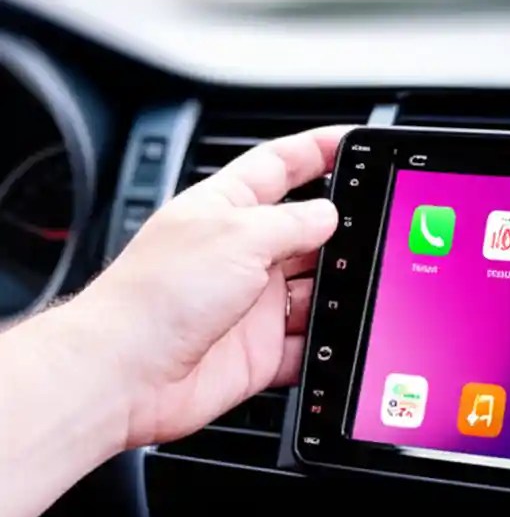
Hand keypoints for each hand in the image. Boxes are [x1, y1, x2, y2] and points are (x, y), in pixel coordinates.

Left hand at [76, 127, 348, 446]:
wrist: (125, 375)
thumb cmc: (155, 296)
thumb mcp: (235, 236)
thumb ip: (291, 223)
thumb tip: (329, 214)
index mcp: (224, 210)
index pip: (278, 166)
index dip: (315, 150)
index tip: (352, 142)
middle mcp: (240, 255)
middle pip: (306, 232)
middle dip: (342, 229)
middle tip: (377, 228)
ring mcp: (252, 305)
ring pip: (317, 291)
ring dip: (340, 291)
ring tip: (363, 287)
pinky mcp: (261, 352)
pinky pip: (309, 346)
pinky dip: (329, 345)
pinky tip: (342, 339)